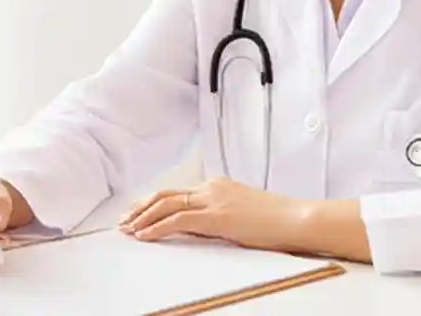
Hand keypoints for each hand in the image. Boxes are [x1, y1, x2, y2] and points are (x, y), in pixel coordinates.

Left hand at [118, 177, 302, 250]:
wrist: (296, 218)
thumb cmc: (277, 221)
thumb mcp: (242, 214)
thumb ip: (219, 216)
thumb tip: (200, 228)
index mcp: (218, 186)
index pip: (178, 193)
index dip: (154, 203)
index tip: (140, 212)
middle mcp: (211, 188)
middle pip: (166, 194)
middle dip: (141, 207)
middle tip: (124, 220)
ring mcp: (213, 200)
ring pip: (166, 204)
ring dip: (143, 217)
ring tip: (128, 229)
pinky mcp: (215, 216)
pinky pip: (177, 220)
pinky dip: (157, 227)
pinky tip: (145, 235)